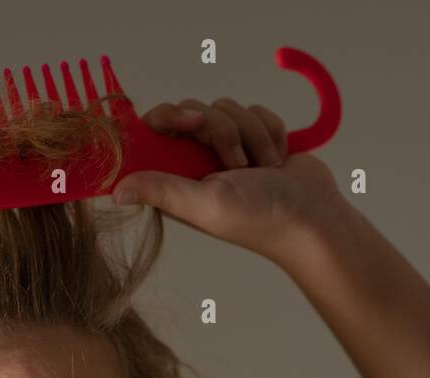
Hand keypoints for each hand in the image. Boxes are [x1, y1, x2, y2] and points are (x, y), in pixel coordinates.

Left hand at [110, 98, 345, 264]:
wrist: (314, 215)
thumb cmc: (259, 218)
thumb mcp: (204, 205)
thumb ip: (160, 190)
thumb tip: (115, 193)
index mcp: (177, 178)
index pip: (155, 129)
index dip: (171, 117)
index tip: (192, 123)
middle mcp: (197, 162)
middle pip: (194, 110)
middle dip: (223, 131)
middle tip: (239, 164)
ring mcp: (227, 149)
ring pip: (228, 107)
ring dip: (252, 135)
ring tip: (263, 169)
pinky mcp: (256, 138)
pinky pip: (257, 110)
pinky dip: (271, 132)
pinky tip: (277, 160)